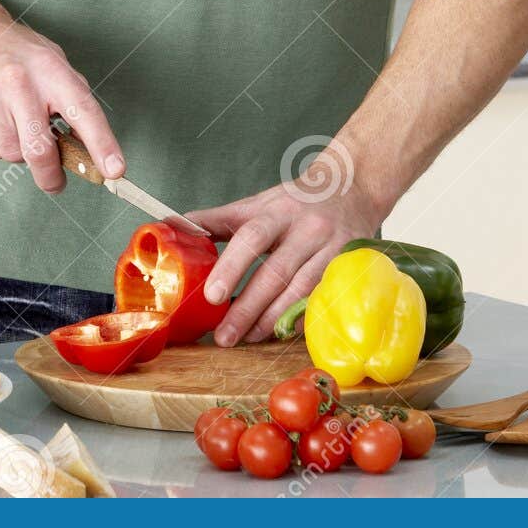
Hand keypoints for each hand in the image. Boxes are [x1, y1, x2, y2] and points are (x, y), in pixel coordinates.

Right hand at [0, 11, 124, 192]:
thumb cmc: (17, 52)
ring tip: (15, 123)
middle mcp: (19, 81)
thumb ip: (72, 100)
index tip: (114, 170)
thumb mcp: (53, 61)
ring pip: (12, 154)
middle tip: (55, 182)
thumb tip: (90, 148)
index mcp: (50, 68)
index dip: (101, 143)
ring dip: (19, 151)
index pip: (82, 110)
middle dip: (50, 176)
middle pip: (40, 149)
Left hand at [185, 142, 383, 345]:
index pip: (253, 237)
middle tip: (224, 336)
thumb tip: (174, 225)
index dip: (232, 267)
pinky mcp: (349, 269)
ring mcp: (333, 249)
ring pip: (301, 292)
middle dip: (248, 308)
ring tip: (247, 338)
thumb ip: (218, 219)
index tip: (212, 296)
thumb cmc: (296, 201)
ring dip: (272, 320)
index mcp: (279, 211)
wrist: (352, 188)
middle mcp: (308, 229)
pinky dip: (299, 320)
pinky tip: (280, 332)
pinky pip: (322, 301)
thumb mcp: (258, 203)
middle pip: (276, 273)